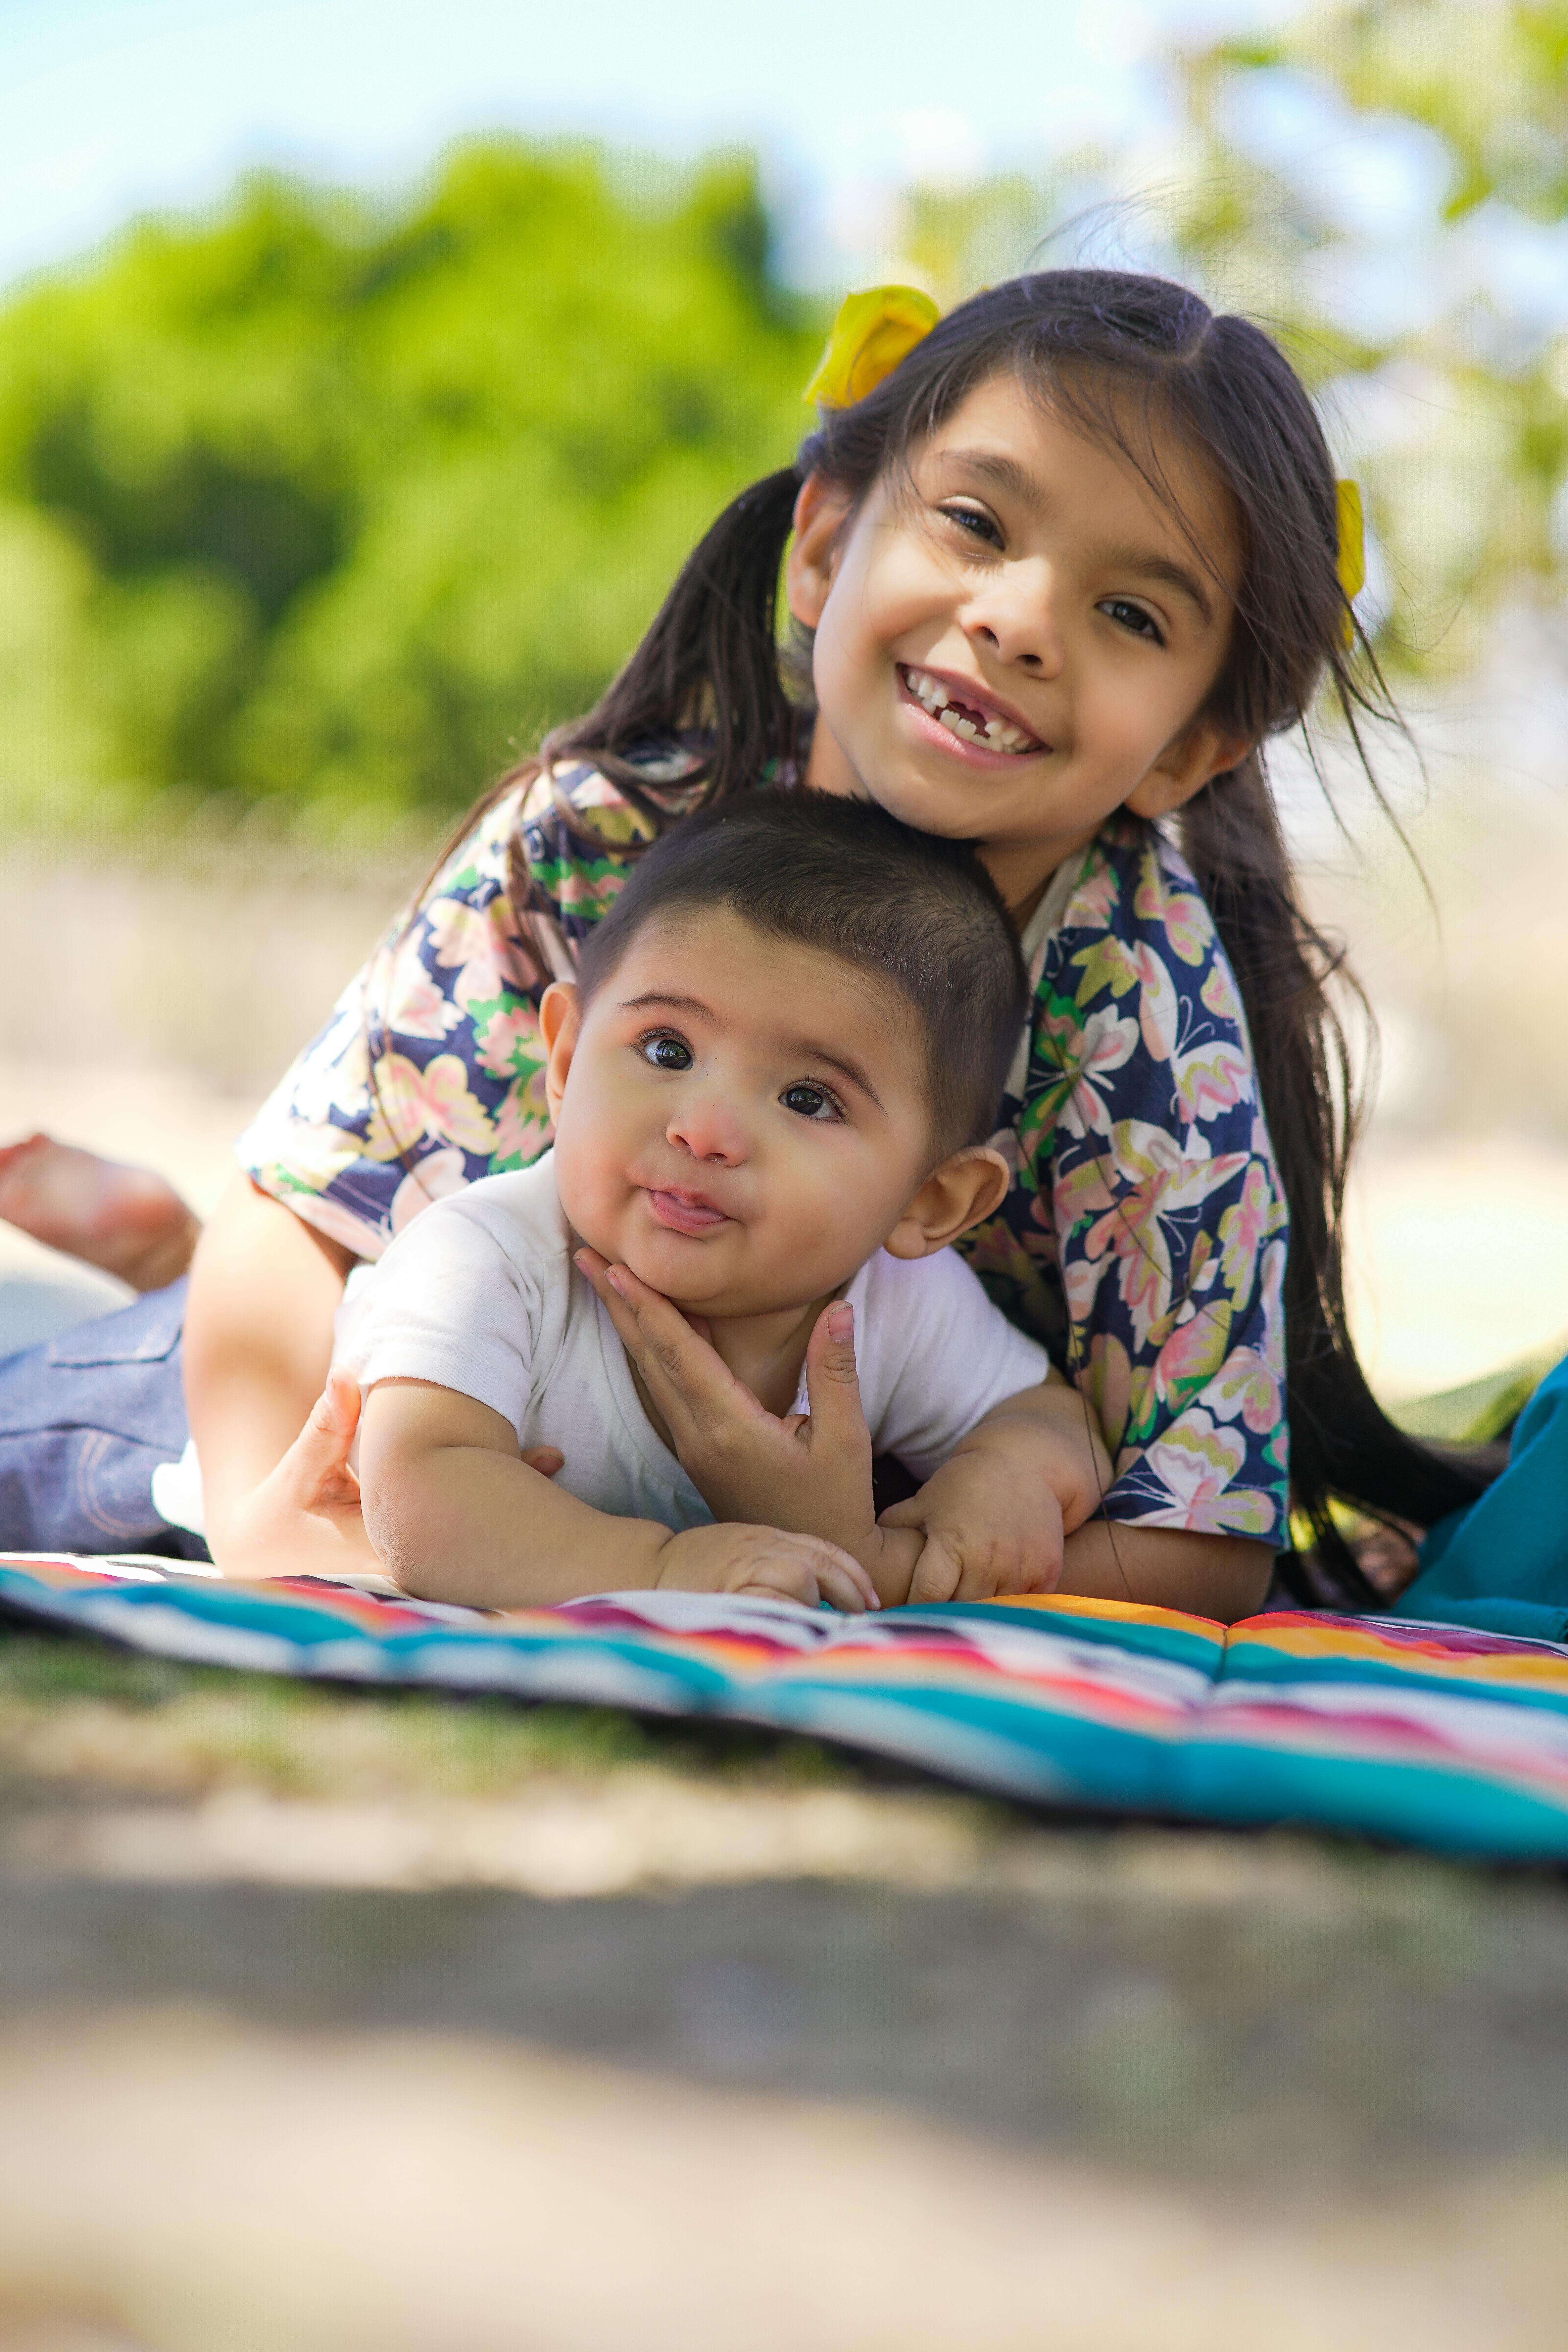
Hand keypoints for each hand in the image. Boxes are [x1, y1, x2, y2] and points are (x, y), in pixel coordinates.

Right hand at [213, 1367, 564, 1581]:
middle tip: (555, 1456)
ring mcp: (414, 1567)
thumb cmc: (280, 1514)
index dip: (499, 1490)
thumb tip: (349, 1375)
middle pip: (475, 1533)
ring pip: (473, 1536)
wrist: (266, 1556)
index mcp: (384, 1549)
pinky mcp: (413, 1558)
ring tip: (551, 1461)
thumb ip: (326, 1427)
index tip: (542, 1456)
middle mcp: (409, 1566)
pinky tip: (526, 1480)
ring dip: (509, 1500)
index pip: (454, 1521)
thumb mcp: (299, 1473)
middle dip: (514, 1493)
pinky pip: (460, 1535)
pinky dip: (488, 1509)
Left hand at [575, 1251, 877, 1556]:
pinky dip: (651, 1354)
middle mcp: (700, 1438)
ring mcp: (694, 1449)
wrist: (817, 1556)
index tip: (616, 1267)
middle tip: (587, 1256)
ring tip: (605, 1284)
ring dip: (628, 1326)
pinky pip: (665, 1394)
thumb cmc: (834, 1503)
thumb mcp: (846, 1439)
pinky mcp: (698, 1455)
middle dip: (619, 1305)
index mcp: (731, 1429)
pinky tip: (648, 1330)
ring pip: (652, 1376)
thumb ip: (836, 1372)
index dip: (649, 1307)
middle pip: (651, 1359)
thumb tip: (839, 1310)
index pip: (681, 1356)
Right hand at [652, 1521, 878, 1612]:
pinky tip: (794, 1634)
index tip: (871, 1596)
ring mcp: (741, 1570)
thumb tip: (825, 1592)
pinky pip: (769, 1603)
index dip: (852, 1571)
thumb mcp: (746, 1548)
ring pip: (798, 1580)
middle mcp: (758, 1548)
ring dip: (813, 1605)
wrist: (647, 1569)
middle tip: (861, 1612)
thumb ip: (781, 1559)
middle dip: (846, 1588)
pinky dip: (788, 1616)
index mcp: (765, 1537)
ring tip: (819, 1627)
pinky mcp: (726, 1592)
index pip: (821, 1547)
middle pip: (816, 1563)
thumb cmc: (699, 1567)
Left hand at [877, 1448, 1066, 1605]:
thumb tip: (859, 1543)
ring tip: (962, 1620)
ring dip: (977, 1614)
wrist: (1025, 1466)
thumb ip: (898, 1523)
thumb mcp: (927, 1499)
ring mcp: (1020, 1566)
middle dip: (945, 1615)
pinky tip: (997, 1606)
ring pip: (993, 1610)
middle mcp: (987, 1558)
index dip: (916, 1608)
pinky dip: (1011, 1607)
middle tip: (931, 1625)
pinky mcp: (1046, 1571)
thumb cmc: (965, 1484)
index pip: (928, 1593)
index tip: (906, 1617)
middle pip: (961, 1608)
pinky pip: (1025, 1604)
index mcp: (952, 1541)